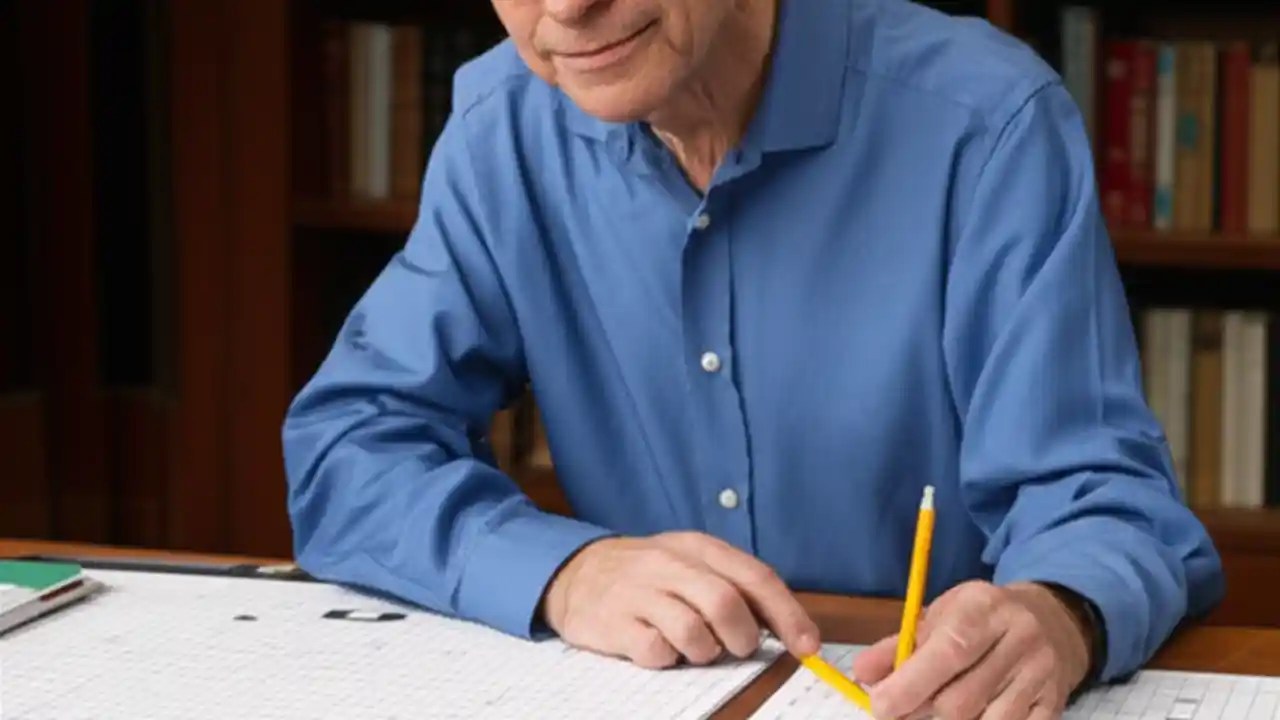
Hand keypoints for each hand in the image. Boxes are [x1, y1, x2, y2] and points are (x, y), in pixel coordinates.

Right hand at [540, 531, 820, 668]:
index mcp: (698, 547)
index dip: (788, 614)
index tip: (808, 645)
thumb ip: (734, 586)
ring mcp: (639, 593)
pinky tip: (662, 648)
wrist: (576, 573)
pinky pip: (655, 651)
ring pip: (693, 632)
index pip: (755, 577)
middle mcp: (669, 564)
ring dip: (706, 651)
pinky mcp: (613, 623)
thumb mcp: (691, 563)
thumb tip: (788, 626)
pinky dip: (668, 658)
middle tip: (739, 647)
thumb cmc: (650, 575)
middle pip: (726, 603)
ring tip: (696, 647)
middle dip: (743, 636)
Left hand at [852, 581, 1092, 718]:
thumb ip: (899, 645)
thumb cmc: (983, 618)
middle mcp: (1019, 640)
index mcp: (985, 608)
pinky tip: (971, 716)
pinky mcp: (1053, 705)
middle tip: (903, 711)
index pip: (947, 653)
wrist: (1053, 618)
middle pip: (962, 700)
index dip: (910, 686)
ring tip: (938, 710)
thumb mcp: (941, 615)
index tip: (880, 707)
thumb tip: (861, 675)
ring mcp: (1040, 675)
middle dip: (922, 713)